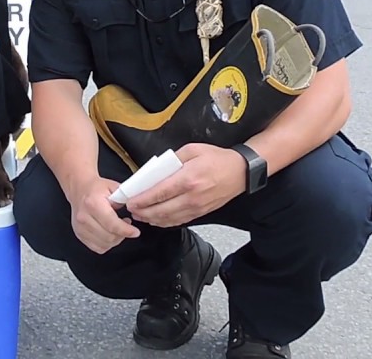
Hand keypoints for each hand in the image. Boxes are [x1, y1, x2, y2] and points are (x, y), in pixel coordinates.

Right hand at [69, 176, 140, 253]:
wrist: (79, 188)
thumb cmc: (96, 188)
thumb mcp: (113, 187)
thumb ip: (125, 199)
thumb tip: (135, 210)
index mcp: (93, 203)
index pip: (112, 224)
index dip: (126, 231)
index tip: (135, 232)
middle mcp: (84, 217)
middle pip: (109, 236)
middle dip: (123, 234)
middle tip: (127, 226)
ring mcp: (80, 227)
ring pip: (104, 244)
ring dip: (116, 239)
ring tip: (118, 228)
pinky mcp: (79, 235)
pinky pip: (98, 247)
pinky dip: (107, 244)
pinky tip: (110, 233)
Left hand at [126, 144, 246, 227]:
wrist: (240, 171)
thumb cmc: (217, 159)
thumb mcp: (192, 149)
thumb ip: (172, 159)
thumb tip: (156, 170)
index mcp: (188, 179)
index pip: (159, 193)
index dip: (142, 199)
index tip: (130, 201)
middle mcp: (191, 196)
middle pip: (161, 210)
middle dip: (142, 211)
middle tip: (131, 209)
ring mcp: (197, 207)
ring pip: (169, 219)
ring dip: (151, 219)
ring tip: (140, 214)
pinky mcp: (201, 213)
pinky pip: (179, 221)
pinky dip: (165, 222)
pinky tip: (156, 218)